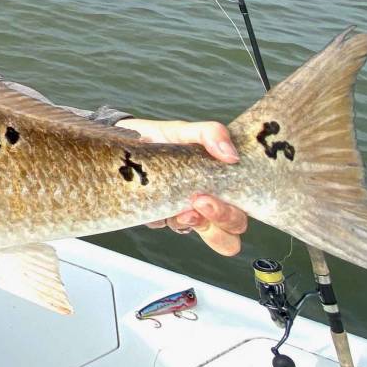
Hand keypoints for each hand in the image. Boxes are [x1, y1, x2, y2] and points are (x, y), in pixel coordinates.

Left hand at [116, 118, 249, 256]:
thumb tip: (230, 154)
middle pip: (227, 235)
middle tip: (199, 201)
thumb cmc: (166, 138)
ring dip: (188, 221)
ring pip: (192, 231)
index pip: (240, 216)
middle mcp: (205, 207)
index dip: (232, 217)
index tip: (213, 197)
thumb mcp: (188, 130)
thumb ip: (211, 134)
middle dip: (218, 220)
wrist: (126, 139)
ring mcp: (180, 213)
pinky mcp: (155, 215)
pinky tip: (152, 197)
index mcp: (222, 189)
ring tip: (177, 207)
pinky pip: (160, 225)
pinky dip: (157, 214)